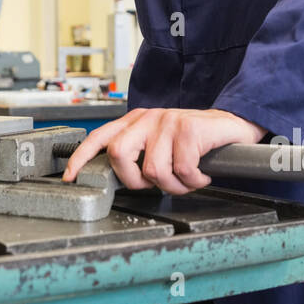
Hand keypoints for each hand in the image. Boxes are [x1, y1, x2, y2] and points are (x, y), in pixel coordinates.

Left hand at [62, 107, 267, 195]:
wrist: (232, 126)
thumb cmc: (195, 141)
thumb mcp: (159, 145)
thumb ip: (138, 155)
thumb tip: (118, 178)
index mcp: (135, 122)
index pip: (99, 137)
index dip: (81, 158)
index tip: (71, 178)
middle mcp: (147, 118)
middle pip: (119, 154)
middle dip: (134, 180)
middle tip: (155, 185)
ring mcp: (168, 121)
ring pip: (154, 169)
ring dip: (174, 185)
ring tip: (187, 180)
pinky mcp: (188, 127)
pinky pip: (182, 169)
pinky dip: (193, 180)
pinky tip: (201, 175)